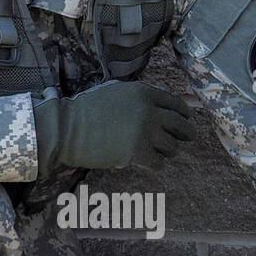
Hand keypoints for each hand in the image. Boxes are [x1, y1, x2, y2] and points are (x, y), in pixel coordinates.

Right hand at [33, 80, 196, 173]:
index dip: (184, 114)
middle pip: (181, 125)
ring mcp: (145, 132)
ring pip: (172, 146)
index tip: (186, 120)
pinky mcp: (137, 153)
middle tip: (188, 139)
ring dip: (169, 151)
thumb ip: (140, 96)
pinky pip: (159, 162)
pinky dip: (156, 163)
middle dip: (187, 134)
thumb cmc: (87, 111)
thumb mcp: (116, 91)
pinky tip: (148, 161)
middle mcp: (149, 110)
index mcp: (144, 92)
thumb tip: (162, 101)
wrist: (68, 129)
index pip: (176, 104)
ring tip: (160, 152)